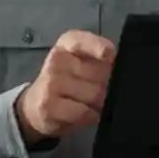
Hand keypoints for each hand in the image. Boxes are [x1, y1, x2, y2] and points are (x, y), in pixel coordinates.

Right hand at [14, 30, 115, 145]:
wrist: (35, 106)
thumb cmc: (66, 82)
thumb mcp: (81, 64)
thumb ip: (100, 62)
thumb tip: (124, 71)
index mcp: (67, 43)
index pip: (82, 40)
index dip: (98, 47)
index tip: (109, 55)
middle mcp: (57, 59)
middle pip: (97, 74)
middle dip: (108, 86)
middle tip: (105, 92)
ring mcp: (51, 82)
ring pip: (93, 95)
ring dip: (101, 104)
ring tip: (95, 104)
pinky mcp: (48, 105)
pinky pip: (84, 112)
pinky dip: (92, 116)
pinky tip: (88, 115)